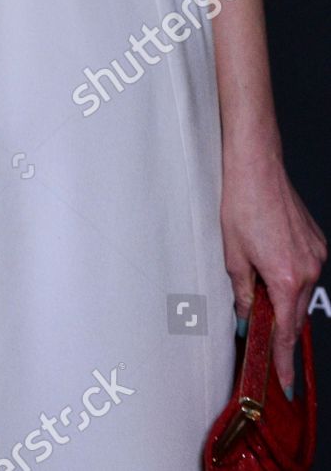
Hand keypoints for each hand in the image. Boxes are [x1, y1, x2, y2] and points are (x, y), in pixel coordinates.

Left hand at [220, 147, 326, 395]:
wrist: (256, 166)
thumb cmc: (240, 203)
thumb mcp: (233, 255)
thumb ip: (243, 293)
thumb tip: (247, 318)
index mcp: (285, 278)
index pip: (285, 332)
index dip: (283, 360)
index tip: (284, 383)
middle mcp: (308, 269)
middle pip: (295, 315)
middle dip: (281, 330)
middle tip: (265, 345)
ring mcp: (316, 255)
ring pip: (300, 294)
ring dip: (284, 301)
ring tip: (260, 296)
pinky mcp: (317, 242)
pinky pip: (305, 273)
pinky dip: (290, 280)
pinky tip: (272, 271)